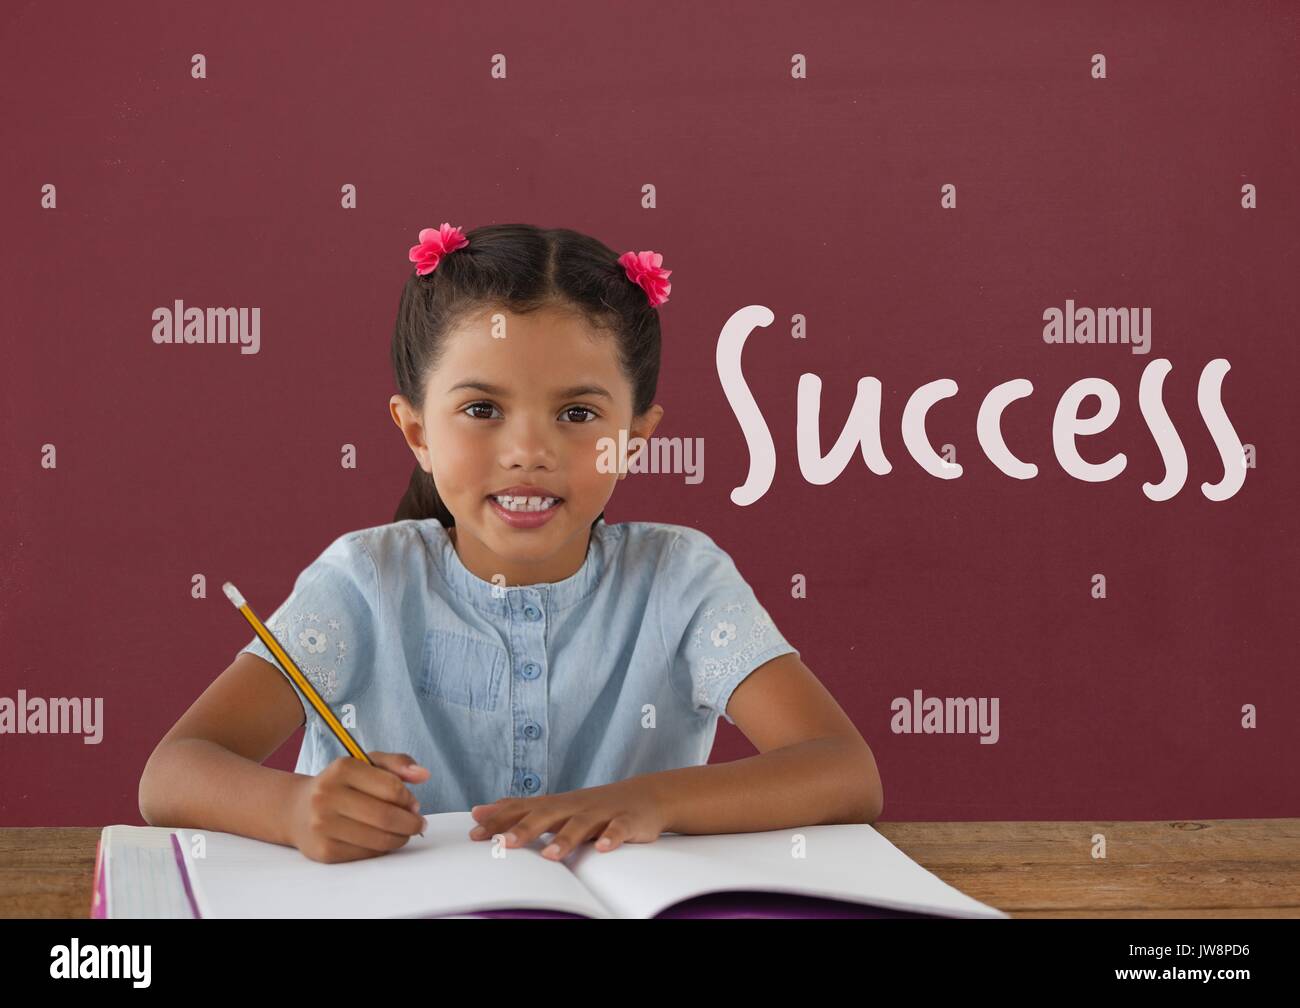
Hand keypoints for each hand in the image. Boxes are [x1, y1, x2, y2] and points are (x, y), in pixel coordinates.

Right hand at [288, 751, 429, 862]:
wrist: (298, 810)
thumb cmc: (342, 784)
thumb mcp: (367, 763)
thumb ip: (398, 763)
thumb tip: (424, 774)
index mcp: (342, 768)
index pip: (391, 788)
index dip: (409, 799)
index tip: (414, 805)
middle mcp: (327, 795)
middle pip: (386, 816)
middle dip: (411, 823)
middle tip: (418, 824)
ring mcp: (323, 825)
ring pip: (379, 838)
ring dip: (401, 838)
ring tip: (404, 833)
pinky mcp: (324, 850)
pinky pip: (366, 854)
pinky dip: (382, 849)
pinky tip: (382, 840)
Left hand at [467, 777, 669, 860]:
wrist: (645, 795)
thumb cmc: (592, 806)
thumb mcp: (556, 807)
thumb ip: (519, 810)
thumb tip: (479, 812)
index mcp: (557, 805)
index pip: (523, 809)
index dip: (499, 821)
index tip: (475, 834)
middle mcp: (575, 806)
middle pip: (547, 815)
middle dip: (524, 829)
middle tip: (504, 844)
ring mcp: (601, 813)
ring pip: (581, 824)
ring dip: (565, 838)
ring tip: (550, 855)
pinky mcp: (628, 821)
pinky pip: (619, 829)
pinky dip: (612, 837)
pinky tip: (603, 848)